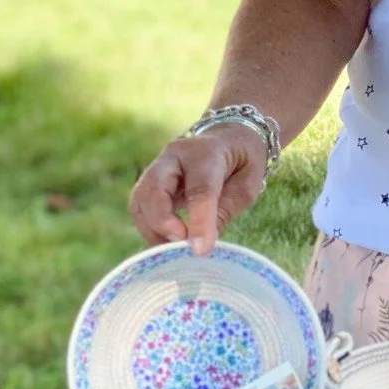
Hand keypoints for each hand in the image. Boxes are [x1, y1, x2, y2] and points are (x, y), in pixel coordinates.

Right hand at [129, 124, 268, 256]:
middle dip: (161, 223)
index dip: (198, 221)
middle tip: (181, 247)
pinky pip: (140, 207)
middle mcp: (174, 156)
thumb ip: (225, 210)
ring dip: (152, 231)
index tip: (200, 250)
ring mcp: (158, 167)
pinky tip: (166, 244)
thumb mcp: (248, 184)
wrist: (228, 137)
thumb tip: (200, 245)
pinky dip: (149, 230)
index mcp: (206, 152)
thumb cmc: (243, 161)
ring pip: (140, 200)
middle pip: (154, 189)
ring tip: (174, 252)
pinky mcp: (150, 182)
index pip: (199, 188)